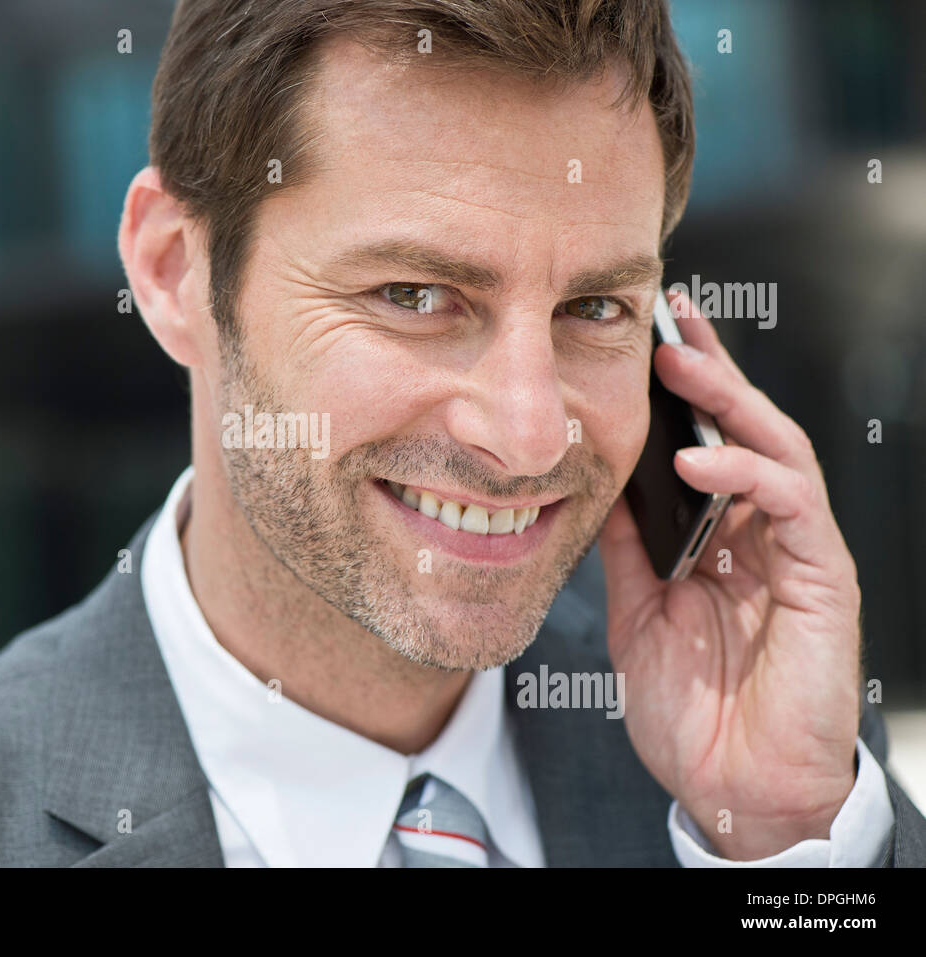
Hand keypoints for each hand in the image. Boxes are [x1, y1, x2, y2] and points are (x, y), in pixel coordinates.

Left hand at [597, 290, 861, 860]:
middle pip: (745, 430)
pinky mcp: (822, 576)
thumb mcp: (639, 612)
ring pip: (777, 449)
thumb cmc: (696, 711)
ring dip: (730, 401)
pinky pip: (791, 505)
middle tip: (671, 317)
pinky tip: (701, 460)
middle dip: (710, 369)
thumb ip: (629, 547)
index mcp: (721, 539)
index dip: (680, 392)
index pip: (705, 446)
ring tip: (682, 365)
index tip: (642, 339)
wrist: (735, 788)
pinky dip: (746, 474)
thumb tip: (598, 483)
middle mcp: (760, 534)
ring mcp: (794, 551)